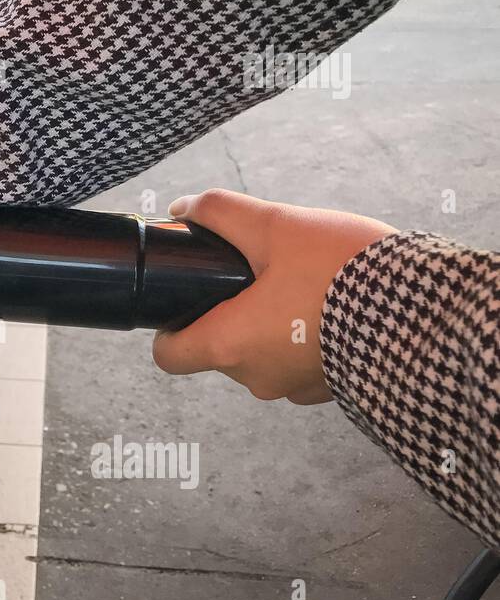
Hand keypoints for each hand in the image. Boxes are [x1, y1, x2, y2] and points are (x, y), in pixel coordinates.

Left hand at [151, 189, 395, 403]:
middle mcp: (257, 379)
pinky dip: (306, 336)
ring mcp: (297, 389)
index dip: (170, 326)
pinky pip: (301, 361)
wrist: (429, 313)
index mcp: (230, 347)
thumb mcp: (274, 226)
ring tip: (303, 283)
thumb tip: (182, 210)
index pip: (169, 356)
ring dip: (271, 322)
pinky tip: (331, 303)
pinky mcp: (333, 388)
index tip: (189, 297)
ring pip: (262, 354)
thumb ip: (220, 214)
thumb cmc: (343, 271)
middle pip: (219, 348)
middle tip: (261, 273)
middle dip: (231, 311)